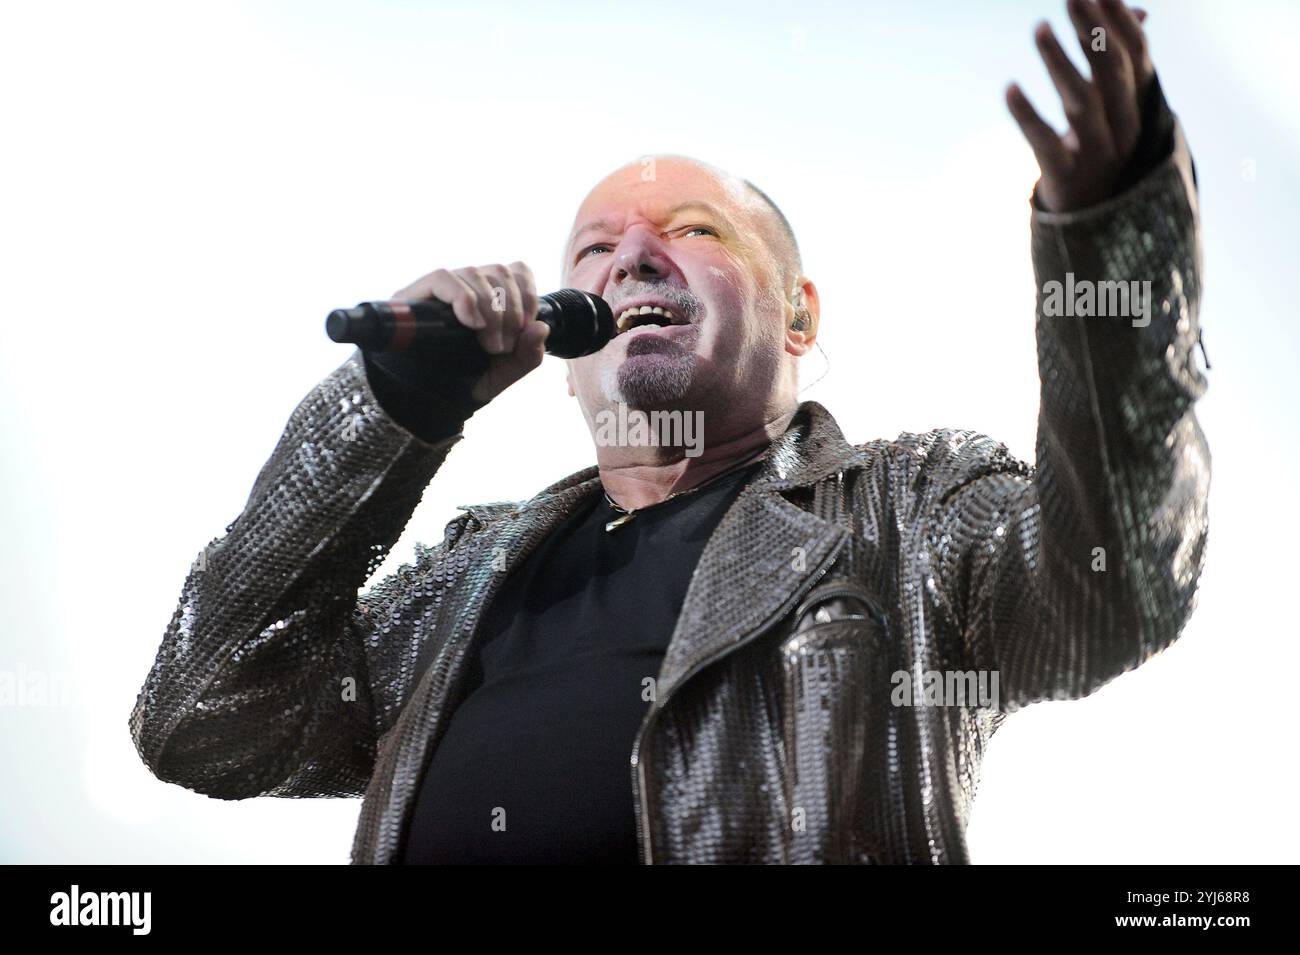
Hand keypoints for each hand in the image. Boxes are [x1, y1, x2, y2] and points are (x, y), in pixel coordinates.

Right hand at [389, 261, 549, 405]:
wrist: (426, 399)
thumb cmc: (465, 381)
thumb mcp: (505, 372)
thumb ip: (528, 354)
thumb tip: (541, 328)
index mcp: (489, 297)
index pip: (515, 270)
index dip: (526, 291)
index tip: (527, 324)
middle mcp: (466, 287)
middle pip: (498, 272)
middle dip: (510, 311)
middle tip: (503, 347)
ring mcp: (440, 289)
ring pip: (474, 273)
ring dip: (491, 311)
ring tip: (490, 345)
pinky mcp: (415, 295)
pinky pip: (444, 278)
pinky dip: (464, 298)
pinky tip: (472, 324)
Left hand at [1006, 0, 1155, 212]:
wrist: (1092, 224)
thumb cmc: (1100, 153)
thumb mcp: (1113, 108)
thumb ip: (1118, 63)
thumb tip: (1138, 11)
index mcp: (1137, 107)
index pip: (1136, 54)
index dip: (1118, 19)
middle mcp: (1124, 128)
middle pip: (1111, 72)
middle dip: (1092, 30)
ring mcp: (1097, 154)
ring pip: (1081, 103)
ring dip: (1060, 63)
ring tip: (1038, 28)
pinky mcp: (1065, 177)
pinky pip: (1044, 143)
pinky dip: (1026, 115)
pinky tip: (1008, 88)